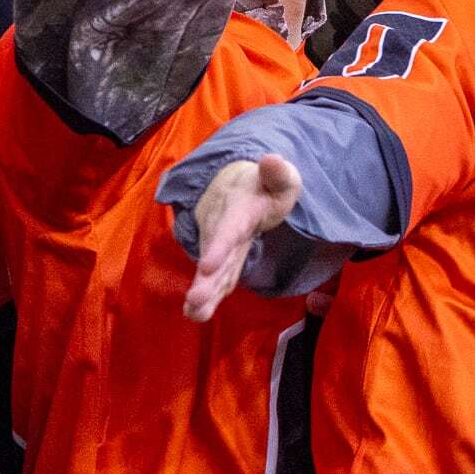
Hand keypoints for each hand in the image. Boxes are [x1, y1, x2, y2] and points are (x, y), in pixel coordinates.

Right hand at [184, 154, 302, 321]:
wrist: (235, 183)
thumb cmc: (263, 184)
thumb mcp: (280, 176)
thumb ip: (278, 173)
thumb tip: (272, 159)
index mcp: (238, 208)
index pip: (228, 228)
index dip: (218, 246)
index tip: (208, 265)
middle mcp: (221, 227)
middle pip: (213, 255)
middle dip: (205, 279)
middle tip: (195, 300)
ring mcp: (218, 243)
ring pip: (211, 269)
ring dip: (203, 291)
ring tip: (194, 313)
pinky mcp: (221, 256)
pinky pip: (215, 276)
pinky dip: (207, 294)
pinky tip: (196, 314)